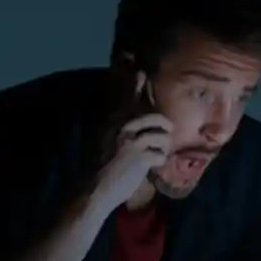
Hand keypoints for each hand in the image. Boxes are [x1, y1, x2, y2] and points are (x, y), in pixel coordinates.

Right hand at [91, 71, 173, 210]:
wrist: (94, 189)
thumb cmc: (104, 166)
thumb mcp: (109, 139)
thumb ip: (123, 125)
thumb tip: (136, 117)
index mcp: (114, 120)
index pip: (129, 96)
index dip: (137, 82)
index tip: (141, 71)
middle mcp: (122, 126)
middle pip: (156, 116)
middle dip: (165, 127)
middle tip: (165, 134)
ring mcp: (132, 140)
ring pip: (163, 134)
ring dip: (164, 146)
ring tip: (157, 153)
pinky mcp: (140, 156)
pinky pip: (161, 153)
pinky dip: (160, 160)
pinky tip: (152, 165)